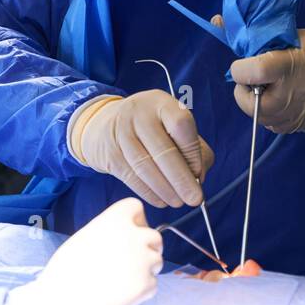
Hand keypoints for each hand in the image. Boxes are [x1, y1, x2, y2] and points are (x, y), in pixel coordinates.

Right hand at [10, 199, 162, 304]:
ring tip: (122, 279)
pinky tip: (121, 294)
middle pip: (154, 236)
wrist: (65, 302)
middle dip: (146, 247)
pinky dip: (141, 290)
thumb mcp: (85, 237)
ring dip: (145, 268)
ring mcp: (144, 260)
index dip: (134, 221)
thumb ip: (108, 232)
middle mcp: (135, 235)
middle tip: (130, 260)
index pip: (136, 208)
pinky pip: (152, 283)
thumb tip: (118, 238)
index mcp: (116, 219)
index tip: (128, 233)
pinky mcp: (147, 285)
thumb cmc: (66, 270)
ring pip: (156, 260)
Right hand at [68, 90, 213, 207]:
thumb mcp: (171, 125)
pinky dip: (149, 193)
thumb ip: (193, 148)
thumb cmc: (151, 128)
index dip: (192, 151)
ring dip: (166, 190)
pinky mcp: (110, 154)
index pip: (181, 124)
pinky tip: (162, 201)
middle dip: (181, 179)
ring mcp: (121, 133)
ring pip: (146, 167)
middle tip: (195, 199)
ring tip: (179, 202)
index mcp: (161, 103)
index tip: (199, 173)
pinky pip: (132, 178)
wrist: (104, 125)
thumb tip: (198, 177)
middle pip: (163, 150)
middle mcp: (139, 114)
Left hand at [228, 27, 304, 133]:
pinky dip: (270, 112)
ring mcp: (296, 115)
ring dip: (256, 102)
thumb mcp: (286, 35)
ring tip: (271, 87)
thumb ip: (255, 36)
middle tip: (254, 79)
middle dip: (244, 90)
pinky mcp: (298, 127)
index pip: (255, 71)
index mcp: (290, 65)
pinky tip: (282, 98)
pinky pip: (271, 124)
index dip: (241, 69)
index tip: (242, 65)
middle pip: (249, 102)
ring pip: (258, 116)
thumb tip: (216, 20)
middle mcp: (293, 94)